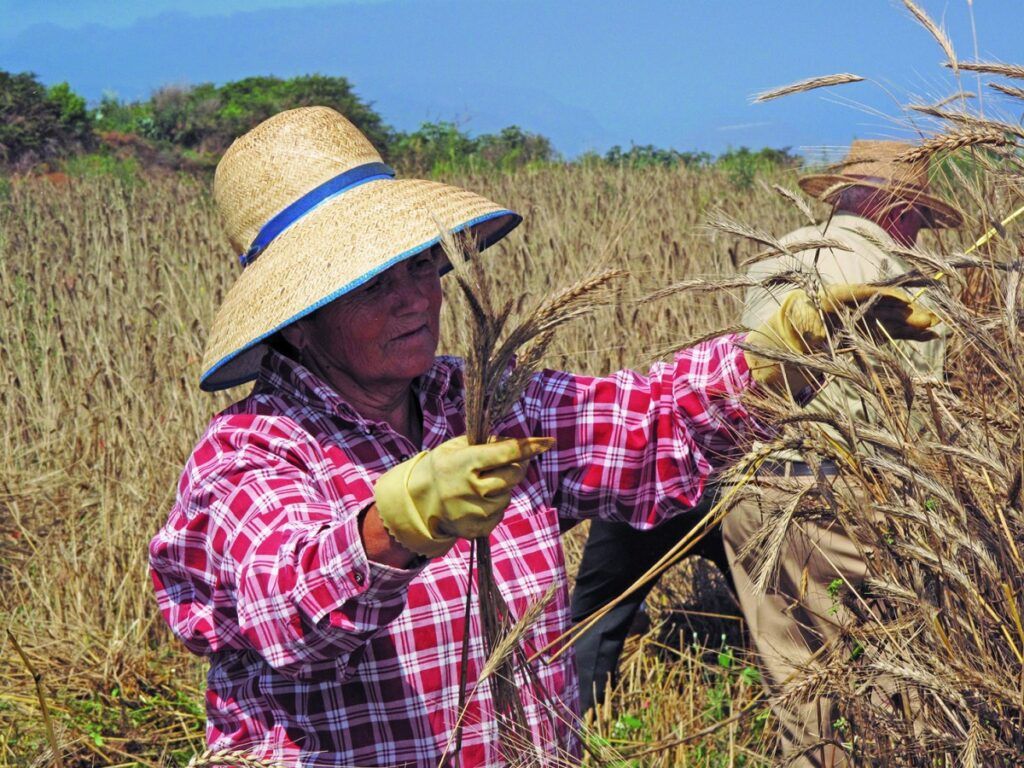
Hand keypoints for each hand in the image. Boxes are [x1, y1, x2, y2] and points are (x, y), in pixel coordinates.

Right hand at [373, 435, 554, 557]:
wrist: (418, 503)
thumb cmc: (441, 468)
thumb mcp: (455, 447)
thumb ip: (485, 443)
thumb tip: (515, 443)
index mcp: (465, 462)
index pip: (506, 452)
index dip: (530, 446)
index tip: (548, 441)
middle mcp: (472, 488)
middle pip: (514, 474)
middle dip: (517, 465)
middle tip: (505, 461)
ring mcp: (476, 511)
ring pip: (508, 494)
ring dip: (503, 486)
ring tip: (481, 484)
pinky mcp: (478, 528)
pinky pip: (500, 511)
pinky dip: (495, 503)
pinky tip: (477, 500)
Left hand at [744, 283, 939, 396]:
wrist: (804, 324)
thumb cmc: (804, 319)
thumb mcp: (805, 324)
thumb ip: (813, 330)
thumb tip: (816, 336)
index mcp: (843, 295)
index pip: (868, 292)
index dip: (887, 297)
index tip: (903, 301)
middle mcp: (861, 304)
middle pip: (888, 306)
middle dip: (908, 312)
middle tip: (928, 317)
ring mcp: (871, 316)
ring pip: (896, 319)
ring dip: (914, 323)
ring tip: (934, 325)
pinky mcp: (877, 330)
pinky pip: (897, 331)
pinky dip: (912, 334)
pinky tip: (929, 335)